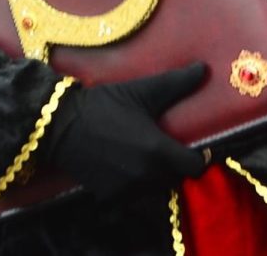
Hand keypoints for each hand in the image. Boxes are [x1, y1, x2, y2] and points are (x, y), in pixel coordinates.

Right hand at [41, 62, 206, 203]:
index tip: (194, 147)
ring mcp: (127, 190)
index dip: (198, 157)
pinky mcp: (110, 197)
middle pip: (176, 178)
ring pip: (156, 188)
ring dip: (157, 176)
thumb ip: (177, 83)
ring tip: (147, 156)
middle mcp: (146, 176)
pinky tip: (127, 166)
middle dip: (176, 165)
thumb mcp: (142, 91)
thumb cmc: (105, 104)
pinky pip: (134, 196)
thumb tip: (204, 69)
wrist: (61, 125)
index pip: (194, 167)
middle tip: (167, 146)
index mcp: (157, 150)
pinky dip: (135, 185)